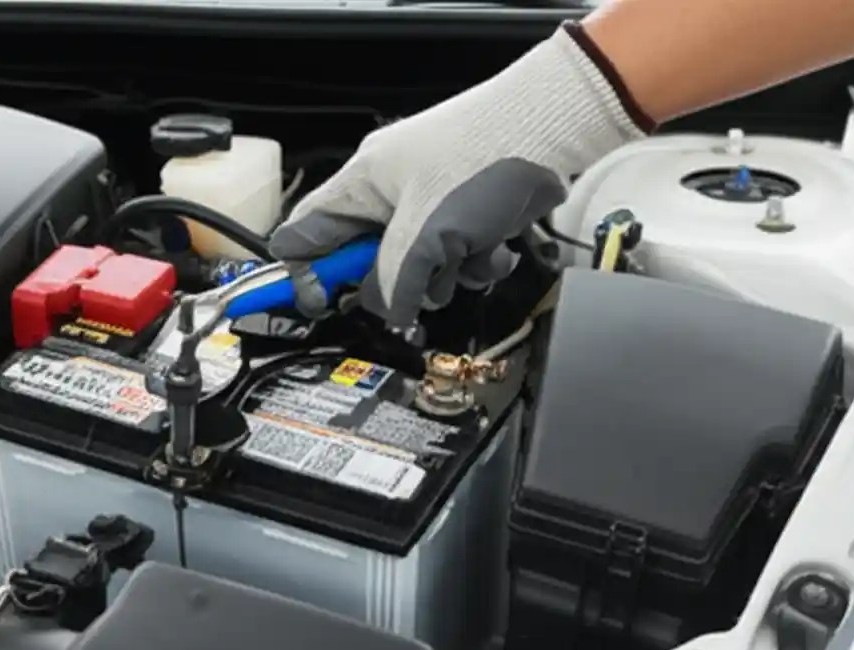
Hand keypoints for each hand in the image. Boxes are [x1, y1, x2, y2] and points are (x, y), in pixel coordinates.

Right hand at [268, 24, 644, 328]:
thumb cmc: (481, 161)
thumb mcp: (423, 236)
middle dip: (396, 282)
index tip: (323, 303)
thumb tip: (388, 313)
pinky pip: (454, 259)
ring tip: (466, 258)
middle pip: (366, 261)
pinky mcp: (465, 215)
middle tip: (416, 283)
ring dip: (443, 276)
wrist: (550, 131)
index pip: (303, 235)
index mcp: (360, 184)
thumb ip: (393, 283)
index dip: (307, 274)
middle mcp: (388, 194)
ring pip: (416, 268)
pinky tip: (495, 249)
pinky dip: (475, 262)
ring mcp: (428, 205)